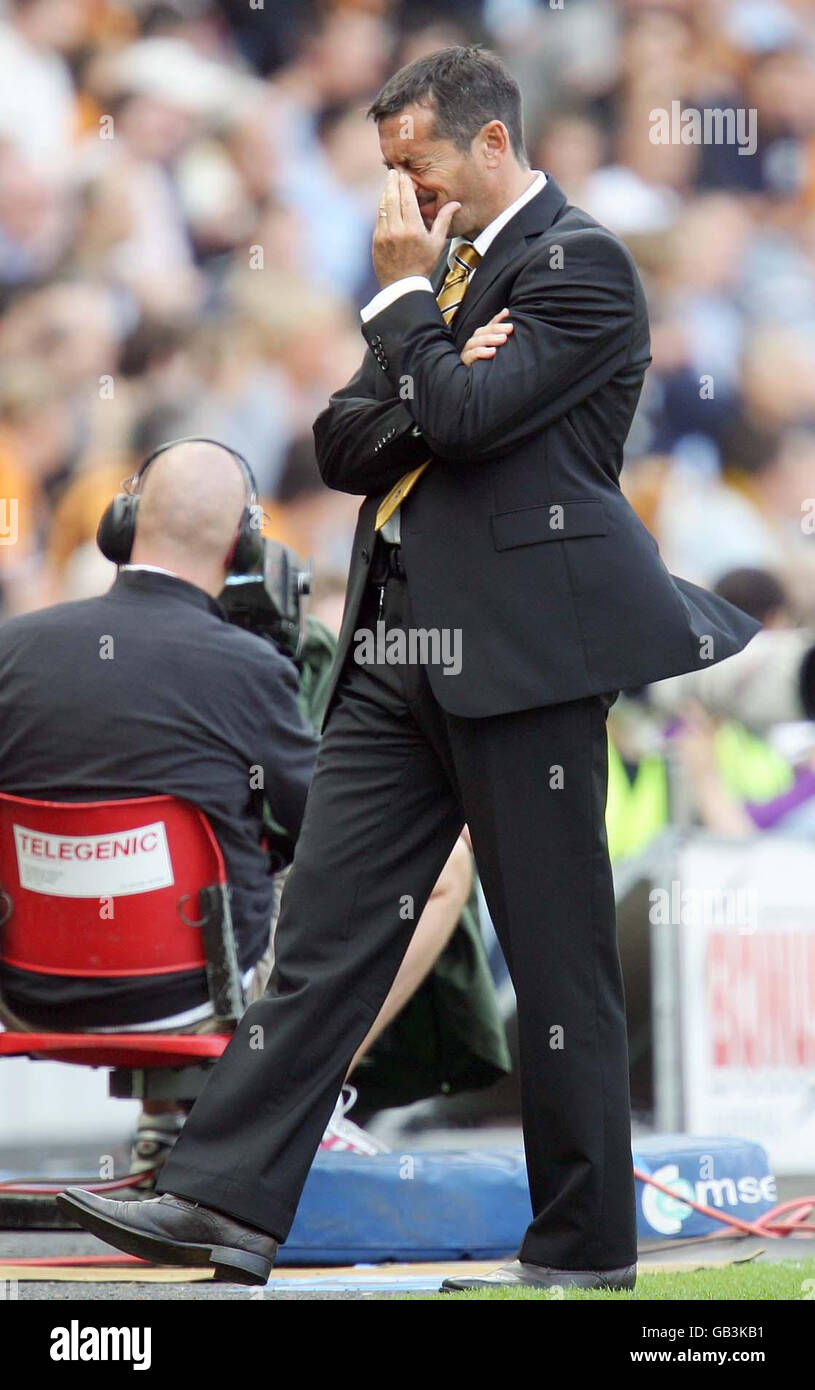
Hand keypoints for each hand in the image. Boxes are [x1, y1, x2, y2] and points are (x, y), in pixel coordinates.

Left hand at [372, 170, 460, 287]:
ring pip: (383, 206)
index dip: (405, 184)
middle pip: (392, 198)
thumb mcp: (437, 243)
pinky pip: (378, 218)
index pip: (407, 198)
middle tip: (393, 172)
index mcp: (413, 229)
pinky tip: (385, 201)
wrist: (402, 287)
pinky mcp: (376, 240)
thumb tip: (456, 204)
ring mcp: (383, 234)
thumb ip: (444, 220)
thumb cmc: (422, 266)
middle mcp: (396, 229)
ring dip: (385, 192)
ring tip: (389, 183)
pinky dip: (382, 207)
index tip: (404, 174)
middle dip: (392, 183)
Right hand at [460, 308, 513, 365]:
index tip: (508, 314)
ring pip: (476, 342)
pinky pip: (472, 355)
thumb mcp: (496, 350)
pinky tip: (492, 352)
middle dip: (496, 329)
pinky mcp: (465, 363)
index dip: (497, 319)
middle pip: (482, 332)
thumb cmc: (486, 367)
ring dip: (490, 339)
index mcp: (480, 339)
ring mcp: (467, 353)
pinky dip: (481, 352)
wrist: (474, 387)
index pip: (488, 326)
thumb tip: (507, 312)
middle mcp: (472, 344)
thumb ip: (501, 335)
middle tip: (510, 328)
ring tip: (503, 339)